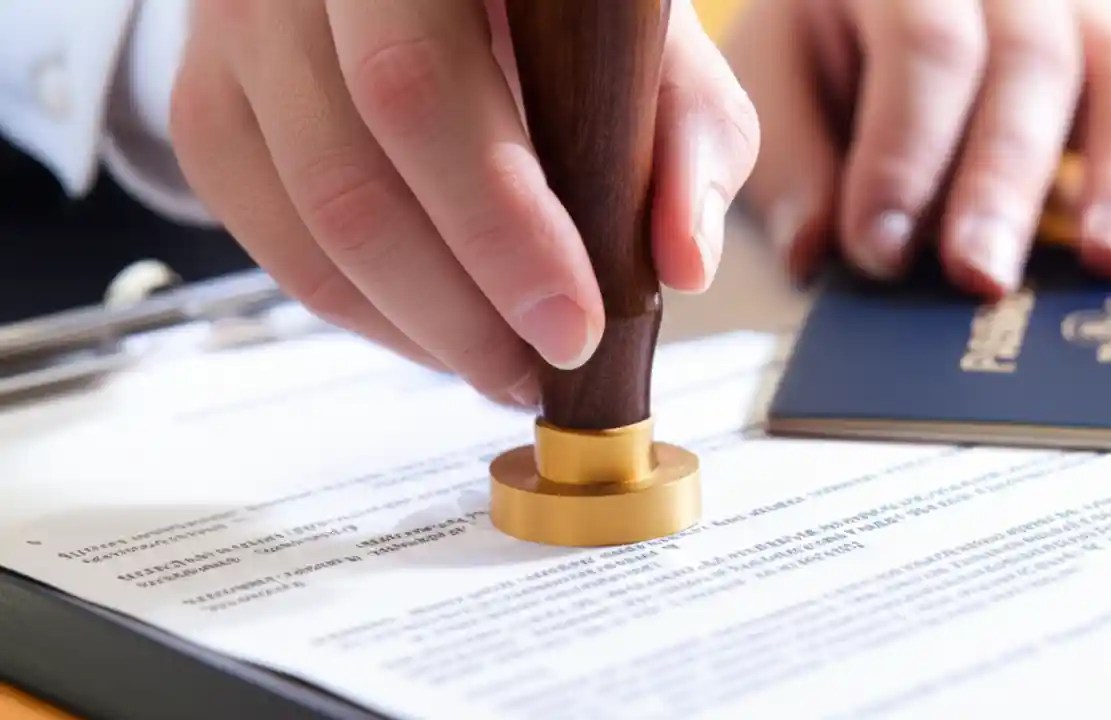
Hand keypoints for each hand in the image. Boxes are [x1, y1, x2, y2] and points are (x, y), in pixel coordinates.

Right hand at [170, 0, 759, 405]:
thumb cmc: (554, 7)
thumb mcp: (644, 44)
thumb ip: (686, 135)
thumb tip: (681, 265)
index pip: (419, 88)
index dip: (495, 228)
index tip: (574, 326)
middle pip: (346, 176)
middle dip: (457, 308)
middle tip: (537, 369)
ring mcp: (238, 37)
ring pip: (305, 223)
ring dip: (414, 327)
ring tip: (501, 363)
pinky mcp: (209, 102)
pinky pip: (271, 240)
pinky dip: (364, 309)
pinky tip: (436, 328)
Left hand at [725, 0, 1110, 295]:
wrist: (876, 19)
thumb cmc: (824, 58)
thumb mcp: (782, 87)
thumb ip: (794, 160)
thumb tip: (817, 250)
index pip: (927, 43)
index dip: (905, 148)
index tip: (876, 248)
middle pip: (1029, 64)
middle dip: (1002, 179)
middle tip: (978, 274)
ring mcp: (1083, 23)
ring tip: (1110, 262)